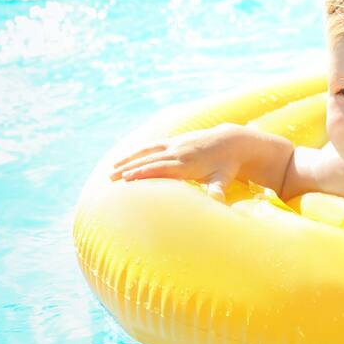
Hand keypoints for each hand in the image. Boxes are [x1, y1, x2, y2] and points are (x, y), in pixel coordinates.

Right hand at [108, 123, 245, 201]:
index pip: (162, 168)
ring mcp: (175, 144)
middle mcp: (179, 152)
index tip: (128, 179)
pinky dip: (137, 152)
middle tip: (111, 178)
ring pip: (147, 151)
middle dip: (130, 168)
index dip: (144, 173)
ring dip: (128, 160)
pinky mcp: (174, 140)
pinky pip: (152, 146)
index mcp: (188, 164)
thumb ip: (218, 190)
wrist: (232, 141)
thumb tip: (218, 202)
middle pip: (150, 160)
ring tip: (112, 170)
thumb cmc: (227, 165)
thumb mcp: (225, 178)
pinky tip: (125, 159)